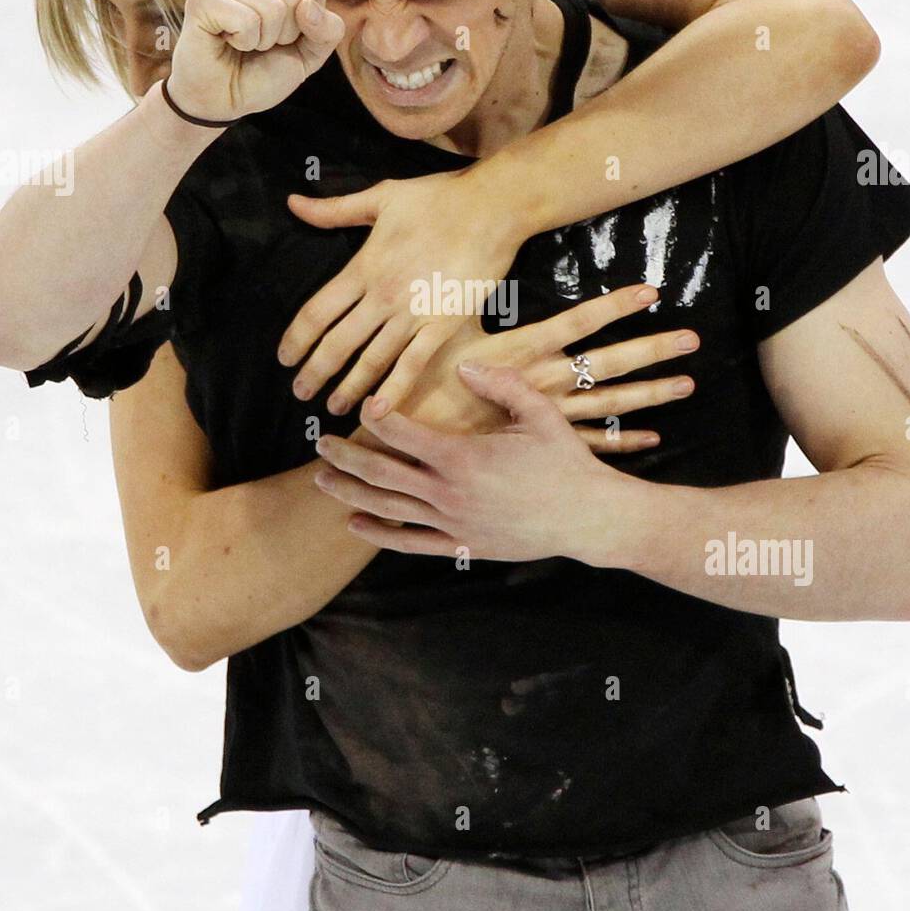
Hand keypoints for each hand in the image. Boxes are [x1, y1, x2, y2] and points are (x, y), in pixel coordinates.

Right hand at [167, 0, 344, 121]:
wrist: (222, 100)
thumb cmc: (262, 70)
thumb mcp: (309, 53)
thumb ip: (328, 30)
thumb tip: (307, 6)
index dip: (305, 25)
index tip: (278, 37)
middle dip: (284, 33)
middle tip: (257, 43)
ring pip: (274, 8)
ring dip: (263, 40)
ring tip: (241, 43)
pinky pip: (247, 21)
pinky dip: (244, 42)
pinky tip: (225, 42)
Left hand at [277, 168, 524, 415]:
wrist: (492, 207)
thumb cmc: (438, 198)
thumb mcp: (381, 196)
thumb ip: (334, 209)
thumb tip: (292, 204)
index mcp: (364, 266)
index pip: (318, 312)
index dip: (297, 339)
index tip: (284, 358)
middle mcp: (383, 296)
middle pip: (338, 343)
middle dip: (315, 372)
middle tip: (300, 393)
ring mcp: (414, 313)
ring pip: (372, 360)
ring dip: (349, 387)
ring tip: (333, 408)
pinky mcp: (445, 324)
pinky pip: (414, 363)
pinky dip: (395, 389)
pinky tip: (378, 411)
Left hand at [314, 363, 628, 564]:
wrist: (588, 518)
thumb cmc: (566, 462)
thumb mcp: (538, 413)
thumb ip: (499, 384)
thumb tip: (464, 364)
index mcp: (463, 456)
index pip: (403, 433)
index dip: (377, 416)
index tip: (363, 405)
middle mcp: (449, 492)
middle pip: (381, 472)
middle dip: (346, 456)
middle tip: (320, 444)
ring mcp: (452, 522)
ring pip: (388, 508)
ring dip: (351, 492)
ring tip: (322, 481)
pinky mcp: (462, 546)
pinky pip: (411, 542)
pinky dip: (380, 534)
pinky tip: (356, 524)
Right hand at [388, 281, 697, 451]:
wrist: (408, 447)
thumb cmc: (418, 384)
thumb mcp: (442, 336)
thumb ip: (467, 307)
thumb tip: (474, 266)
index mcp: (521, 351)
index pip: (578, 322)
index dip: (616, 305)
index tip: (652, 291)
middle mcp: (543, 383)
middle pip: (609, 363)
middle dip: (651, 349)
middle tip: (692, 339)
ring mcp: (548, 418)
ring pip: (610, 404)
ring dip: (649, 394)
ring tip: (687, 383)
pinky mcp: (543, 445)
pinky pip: (592, 443)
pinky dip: (622, 441)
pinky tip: (652, 438)